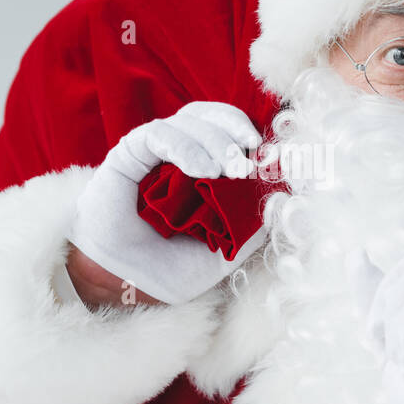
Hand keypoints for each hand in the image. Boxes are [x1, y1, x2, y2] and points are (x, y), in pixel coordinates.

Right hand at [69, 101, 265, 305]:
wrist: (122, 286)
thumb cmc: (168, 269)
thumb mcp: (223, 253)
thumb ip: (251, 228)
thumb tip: (281, 198)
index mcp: (200, 169)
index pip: (229, 131)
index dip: (249, 136)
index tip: (270, 158)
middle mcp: (177, 153)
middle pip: (212, 117)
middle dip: (236, 133)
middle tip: (249, 164)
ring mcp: (152, 152)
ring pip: (189, 120)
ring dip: (215, 140)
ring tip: (228, 170)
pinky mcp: (128, 154)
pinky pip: (159, 135)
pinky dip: (185, 147)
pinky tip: (202, 171)